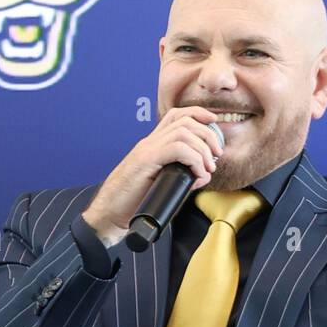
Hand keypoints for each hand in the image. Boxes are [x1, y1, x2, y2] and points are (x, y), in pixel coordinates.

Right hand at [82, 106, 224, 243]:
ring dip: (203, 149)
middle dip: (208, 134)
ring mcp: (147, 150)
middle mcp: (150, 142)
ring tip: (208, 167)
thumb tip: (202, 176)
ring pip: (184, 132)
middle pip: (185, 120)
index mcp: (153, 145)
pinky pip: (177, 148)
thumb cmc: (133, 203)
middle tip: (216, 155)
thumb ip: (182, 177)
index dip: (199, 114)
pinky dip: (194, 159)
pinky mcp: (146, 161)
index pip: (177, 116)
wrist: (109, 212)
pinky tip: (197, 173)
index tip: (214, 123)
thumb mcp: (163, 185)